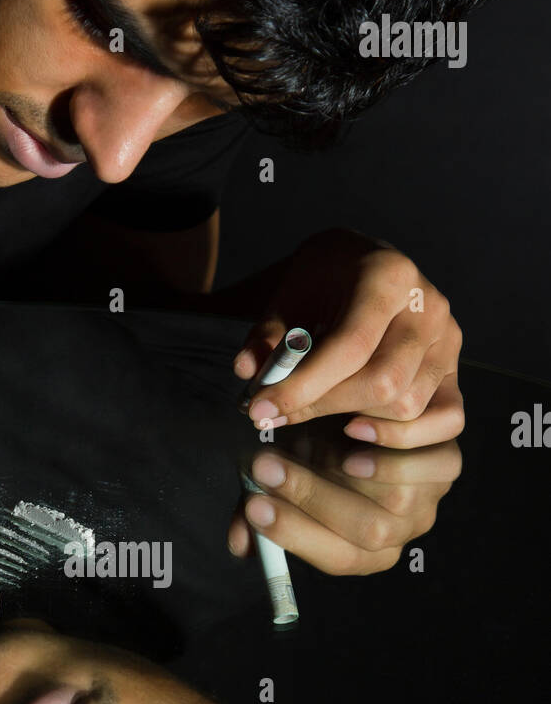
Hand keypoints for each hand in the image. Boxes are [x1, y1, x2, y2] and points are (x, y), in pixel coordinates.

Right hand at [228, 427, 461, 574]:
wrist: (350, 406)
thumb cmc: (309, 453)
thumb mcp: (278, 484)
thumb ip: (258, 512)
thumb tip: (240, 544)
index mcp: (362, 552)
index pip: (336, 558)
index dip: (295, 535)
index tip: (253, 505)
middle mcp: (399, 533)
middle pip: (369, 532)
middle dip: (311, 498)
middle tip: (264, 466)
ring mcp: (428, 500)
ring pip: (401, 500)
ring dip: (352, 474)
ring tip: (310, 443)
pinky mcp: (447, 462)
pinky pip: (440, 466)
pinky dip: (401, 448)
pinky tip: (357, 428)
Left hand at [234, 229, 464, 448]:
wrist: (358, 266)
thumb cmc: (321, 283)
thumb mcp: (287, 296)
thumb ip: (267, 335)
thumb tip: (249, 371)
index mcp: (388, 277)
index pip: (349, 346)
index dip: (303, 386)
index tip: (260, 410)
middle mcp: (429, 307)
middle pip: (383, 383)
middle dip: (324, 407)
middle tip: (279, 415)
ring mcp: (448, 338)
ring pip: (408, 405)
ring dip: (353, 418)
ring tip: (313, 409)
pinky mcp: (453, 368)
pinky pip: (447, 419)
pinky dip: (403, 437)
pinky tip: (358, 430)